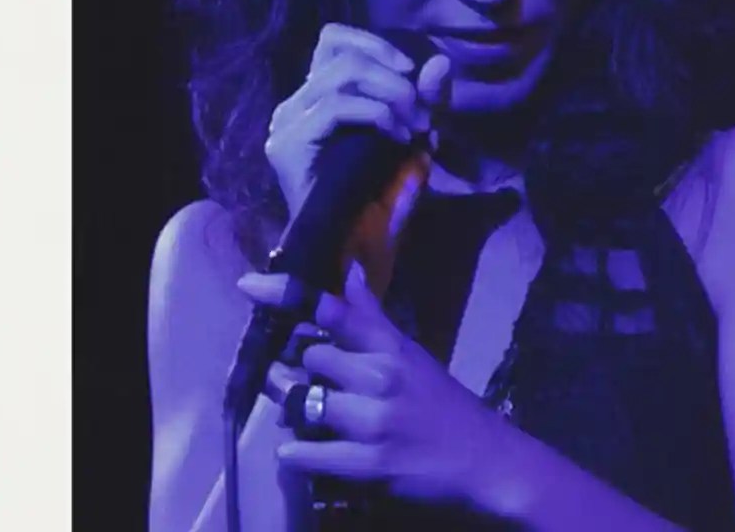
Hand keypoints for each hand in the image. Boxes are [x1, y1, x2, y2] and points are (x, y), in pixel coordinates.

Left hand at [238, 267, 513, 506]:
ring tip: (304, 418)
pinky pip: (307, 453)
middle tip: (299, 383)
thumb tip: (351, 270)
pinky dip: (294, 454)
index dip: (287, 294)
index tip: (248, 285)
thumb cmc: (442, 404)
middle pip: (306, 359)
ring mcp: (375, 420)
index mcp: (391, 347)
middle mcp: (381, 376)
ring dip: (293, 412)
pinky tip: (299, 453)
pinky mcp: (370, 464)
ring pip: (301, 403)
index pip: (333, 310)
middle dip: (295, 370)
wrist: (486, 460)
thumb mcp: (411, 355)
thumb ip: (373, 318)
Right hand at [264, 23, 451, 213]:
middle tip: (421, 113)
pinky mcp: (289, 145)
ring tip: (412, 128)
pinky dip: (376, 115)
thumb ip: (425, 103)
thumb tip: (440, 61)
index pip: (332, 40)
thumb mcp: (413, 143)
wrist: (357, 255)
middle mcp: (295, 106)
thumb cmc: (381, 204)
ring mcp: (287, 124)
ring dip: (390, 95)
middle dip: (392, 75)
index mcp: (318, 100)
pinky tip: (396, 139)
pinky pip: (336, 106)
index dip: (373, 43)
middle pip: (342, 55)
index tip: (410, 70)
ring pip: (340, 75)